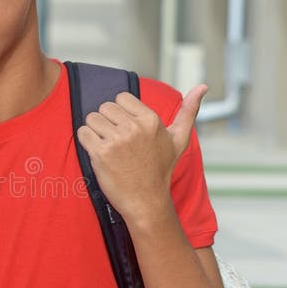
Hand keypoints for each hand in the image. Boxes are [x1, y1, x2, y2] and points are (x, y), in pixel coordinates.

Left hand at [76, 85, 207, 226]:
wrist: (147, 201)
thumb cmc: (161, 170)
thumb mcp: (179, 139)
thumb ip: (189, 111)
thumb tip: (203, 86)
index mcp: (151, 120)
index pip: (121, 97)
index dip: (121, 113)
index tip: (126, 128)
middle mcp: (134, 128)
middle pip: (104, 106)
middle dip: (107, 121)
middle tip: (117, 140)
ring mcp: (117, 140)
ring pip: (91, 118)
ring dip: (95, 131)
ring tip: (108, 146)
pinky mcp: (101, 154)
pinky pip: (83, 133)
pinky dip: (86, 141)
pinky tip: (98, 152)